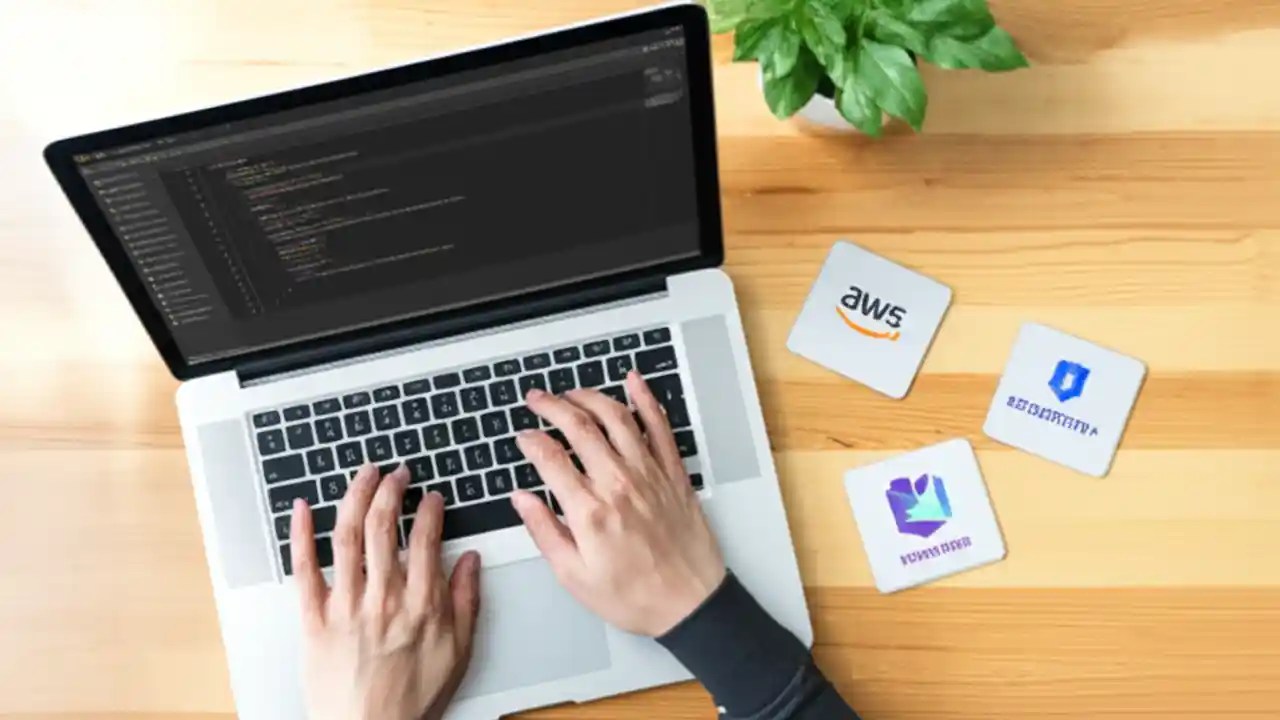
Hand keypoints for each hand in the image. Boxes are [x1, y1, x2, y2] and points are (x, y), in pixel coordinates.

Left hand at [290, 464, 480, 719]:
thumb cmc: (411, 699)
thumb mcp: (458, 652)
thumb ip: (466, 602)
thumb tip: (471, 561)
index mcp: (421, 606)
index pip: (425, 539)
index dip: (429, 510)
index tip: (431, 497)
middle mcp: (383, 599)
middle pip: (384, 527)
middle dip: (391, 489)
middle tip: (396, 474)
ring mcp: (345, 607)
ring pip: (347, 536)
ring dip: (355, 496)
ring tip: (363, 475)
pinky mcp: (313, 620)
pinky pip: (304, 569)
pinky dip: (301, 534)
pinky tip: (302, 508)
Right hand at [511, 371, 725, 636]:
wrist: (690, 603)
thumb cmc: (635, 596)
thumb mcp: (575, 576)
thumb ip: (545, 532)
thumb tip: (522, 500)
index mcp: (589, 511)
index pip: (549, 458)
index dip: (530, 441)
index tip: (522, 437)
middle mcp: (618, 484)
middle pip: (578, 427)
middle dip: (551, 406)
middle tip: (537, 399)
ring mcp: (648, 474)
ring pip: (616, 417)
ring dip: (589, 396)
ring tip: (571, 392)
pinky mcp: (672, 473)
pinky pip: (659, 426)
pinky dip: (646, 399)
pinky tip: (634, 382)